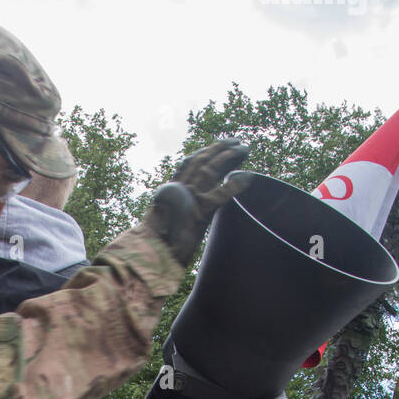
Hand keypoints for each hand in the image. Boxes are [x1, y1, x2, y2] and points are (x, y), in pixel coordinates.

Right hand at [147, 140, 252, 265]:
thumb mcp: (165, 224)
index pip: (187, 165)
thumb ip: (175, 215)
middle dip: (218, 149)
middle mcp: (177, 191)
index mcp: (169, 192)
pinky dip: (235, 185)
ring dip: (228, 158)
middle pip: (200, 162)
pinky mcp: (199, 212)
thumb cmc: (156, 247)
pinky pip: (221, 195)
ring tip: (243, 149)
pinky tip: (248, 177)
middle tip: (234, 141)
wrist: (149, 256)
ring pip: (210, 171)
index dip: (201, 153)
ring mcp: (188, 199)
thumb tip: (178, 218)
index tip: (214, 146)